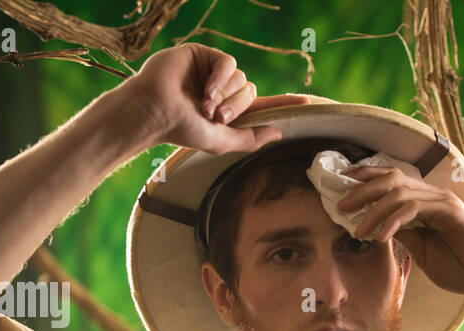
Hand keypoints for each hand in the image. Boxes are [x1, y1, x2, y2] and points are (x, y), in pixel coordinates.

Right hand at [123, 43, 312, 154]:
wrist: (156, 111)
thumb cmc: (183, 130)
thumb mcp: (222, 141)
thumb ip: (251, 138)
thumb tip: (278, 133)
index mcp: (228, 110)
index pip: (262, 106)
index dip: (284, 103)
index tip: (307, 103)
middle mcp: (222, 90)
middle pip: (251, 92)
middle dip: (237, 107)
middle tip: (215, 117)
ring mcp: (213, 72)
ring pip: (241, 78)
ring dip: (226, 95)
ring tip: (204, 105)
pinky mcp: (203, 55)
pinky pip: (228, 63)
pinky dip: (221, 78)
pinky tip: (205, 89)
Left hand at [336, 166, 463, 295]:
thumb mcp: (424, 252)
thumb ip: (405, 236)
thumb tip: (376, 228)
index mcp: (423, 204)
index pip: (388, 183)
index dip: (362, 182)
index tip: (337, 193)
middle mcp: (431, 196)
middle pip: (388, 179)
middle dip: (359, 189)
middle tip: (338, 205)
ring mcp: (441, 201)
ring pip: (398, 191)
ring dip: (372, 209)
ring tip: (356, 229)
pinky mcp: (451, 212)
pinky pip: (415, 208)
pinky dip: (394, 220)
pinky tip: (380, 237)